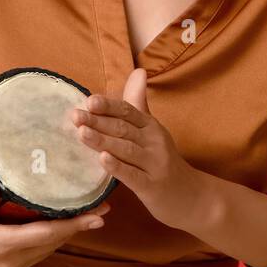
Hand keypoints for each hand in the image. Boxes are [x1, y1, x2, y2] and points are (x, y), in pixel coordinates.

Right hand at [0, 180, 109, 266]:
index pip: (44, 234)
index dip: (73, 224)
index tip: (97, 214)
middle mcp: (6, 263)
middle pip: (51, 242)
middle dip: (78, 226)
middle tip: (103, 206)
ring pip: (46, 249)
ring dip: (67, 233)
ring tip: (90, 212)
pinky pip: (37, 254)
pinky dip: (52, 239)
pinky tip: (64, 224)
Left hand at [67, 66, 210, 231]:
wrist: (191, 196)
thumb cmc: (162, 161)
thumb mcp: (152, 131)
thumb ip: (139, 104)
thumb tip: (138, 71)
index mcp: (151, 126)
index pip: (129, 111)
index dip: (109, 106)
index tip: (88, 100)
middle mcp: (155, 141)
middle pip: (124, 129)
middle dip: (98, 122)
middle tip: (75, 115)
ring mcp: (155, 164)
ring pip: (126, 149)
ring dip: (103, 141)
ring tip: (82, 133)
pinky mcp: (152, 186)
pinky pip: (132, 175)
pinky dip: (117, 167)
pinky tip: (102, 160)